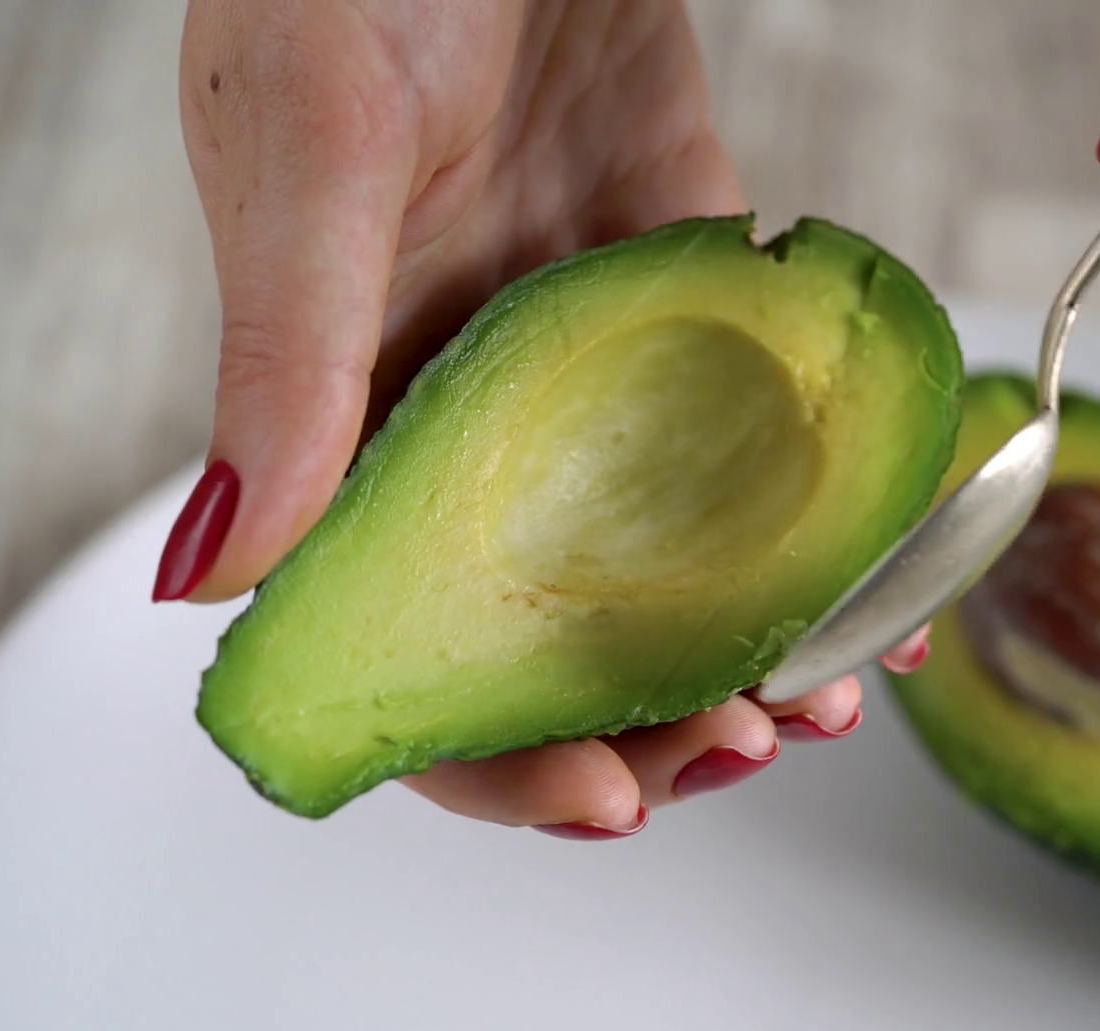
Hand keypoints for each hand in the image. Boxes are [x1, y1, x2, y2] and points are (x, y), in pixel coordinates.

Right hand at [163, 0, 928, 836]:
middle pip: (555, 635)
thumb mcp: (308, 164)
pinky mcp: (684, 295)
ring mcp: (587, 368)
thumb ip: (279, 372)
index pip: (408, 646)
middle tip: (750, 747)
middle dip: (650, 722)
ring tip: (830, 692)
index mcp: (350, 419)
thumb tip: (217, 579)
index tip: (605, 797)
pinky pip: (759, 443)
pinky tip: (881, 573)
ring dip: (743, 649)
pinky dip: (817, 522)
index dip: (494, 754)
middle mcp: (473, 418)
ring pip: (668, 564)